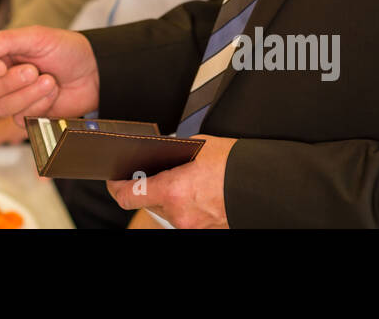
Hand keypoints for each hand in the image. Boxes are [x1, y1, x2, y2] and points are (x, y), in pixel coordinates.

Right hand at [0, 26, 98, 124]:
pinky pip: (18, 119)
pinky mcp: (26, 117)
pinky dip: (38, 105)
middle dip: (8, 83)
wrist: (94, 72)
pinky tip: (52, 93)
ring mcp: (12, 99)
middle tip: (33, 70)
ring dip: (26, 94)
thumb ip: (4, 41)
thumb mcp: (36, 37)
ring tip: (48, 81)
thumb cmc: (66, 50)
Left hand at [106, 135, 236, 228]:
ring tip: (186, 181)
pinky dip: (186, 208)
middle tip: (156, 173)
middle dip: (149, 189)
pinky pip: (185, 218)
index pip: (128, 196)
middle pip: (148, 204)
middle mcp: (179, 214)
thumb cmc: (235, 164)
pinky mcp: (205, 232)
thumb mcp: (199, 147)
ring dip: (170, 199)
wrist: (264, 185)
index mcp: (173, 191)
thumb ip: (172, 153)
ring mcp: (192, 227)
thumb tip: (157, 152)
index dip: (117, 188)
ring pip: (168, 212)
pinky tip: (198, 194)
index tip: (114, 181)